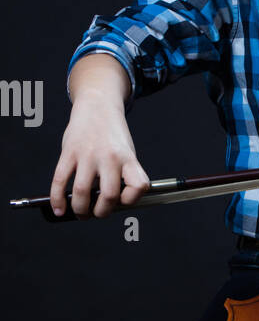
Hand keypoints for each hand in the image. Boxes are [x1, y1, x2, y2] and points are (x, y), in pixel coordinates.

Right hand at [50, 99, 149, 218]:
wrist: (98, 106)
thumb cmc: (113, 136)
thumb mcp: (127, 153)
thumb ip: (125, 177)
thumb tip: (114, 206)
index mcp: (128, 158)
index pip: (138, 186)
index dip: (131, 199)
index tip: (123, 201)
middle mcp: (110, 157)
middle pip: (109, 195)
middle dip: (102, 212)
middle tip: (97, 213)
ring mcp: (88, 154)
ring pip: (82, 192)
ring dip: (81, 209)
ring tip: (81, 212)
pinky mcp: (69, 152)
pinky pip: (60, 180)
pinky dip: (58, 199)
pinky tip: (59, 209)